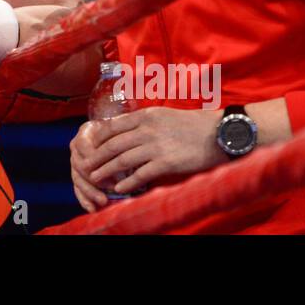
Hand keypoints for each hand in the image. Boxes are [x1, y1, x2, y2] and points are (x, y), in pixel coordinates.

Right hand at [69, 121, 111, 210]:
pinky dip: (84, 199)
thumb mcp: (120, 130)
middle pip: (79, 166)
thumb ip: (120, 138)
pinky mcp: (77, 175)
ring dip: (90, 192)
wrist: (113, 132)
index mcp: (84, 133)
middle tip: (110, 190)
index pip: (85, 147)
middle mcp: (76, 147)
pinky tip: (92, 209)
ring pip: (77, 179)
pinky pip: (77, 188)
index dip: (96, 160)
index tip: (113, 170)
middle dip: (94, 180)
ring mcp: (75, 161)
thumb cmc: (120, 131)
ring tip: (103, 202)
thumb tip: (128, 154)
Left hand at [70, 107, 223, 202]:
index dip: (98, 138)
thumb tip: (126, 132)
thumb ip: (144, 123)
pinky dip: (127, 182)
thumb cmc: (193, 125)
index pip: (112, 126)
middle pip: (113, 144)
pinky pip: (141, 174)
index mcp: (145, 115)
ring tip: (96, 178)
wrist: (219, 133)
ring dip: (106, 171)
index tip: (89, 147)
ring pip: (122, 160)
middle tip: (86, 166)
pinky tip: (119, 188)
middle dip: (96, 157)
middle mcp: (147, 129)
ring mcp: (155, 146)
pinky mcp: (166, 162)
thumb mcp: (164, 115)